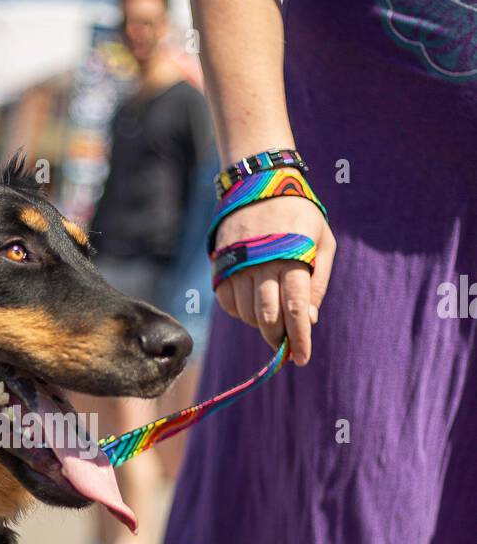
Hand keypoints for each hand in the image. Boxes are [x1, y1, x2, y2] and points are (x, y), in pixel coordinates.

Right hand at [211, 195, 334, 365]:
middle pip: (267, 317)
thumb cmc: (299, 216)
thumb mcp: (323, 241)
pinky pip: (228, 304)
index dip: (299, 338)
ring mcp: (238, 265)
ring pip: (246, 314)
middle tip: (285, 342)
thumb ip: (318, 281)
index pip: (295, 309)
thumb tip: (309, 321)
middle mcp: (262, 264)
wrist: (259, 183)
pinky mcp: (221, 265)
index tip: (302, 359)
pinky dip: (241, 312)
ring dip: (260, 324)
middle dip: (277, 337)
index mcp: (292, 258)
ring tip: (272, 314)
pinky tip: (252, 303)